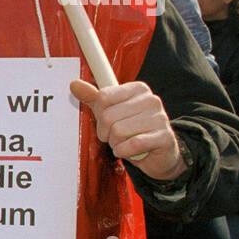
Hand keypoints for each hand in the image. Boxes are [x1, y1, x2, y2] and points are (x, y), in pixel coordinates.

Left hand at [70, 79, 186, 180]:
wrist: (158, 154)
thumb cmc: (132, 131)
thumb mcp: (110, 112)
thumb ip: (93, 98)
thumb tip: (74, 84)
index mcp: (138, 89)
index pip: (103, 97)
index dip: (99, 115)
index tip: (108, 122)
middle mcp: (151, 100)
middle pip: (108, 116)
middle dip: (106, 133)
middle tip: (116, 137)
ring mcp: (160, 118)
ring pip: (118, 132)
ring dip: (116, 143)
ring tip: (126, 143)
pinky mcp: (165, 137)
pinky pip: (132, 144)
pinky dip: (124, 152)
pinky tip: (130, 151)